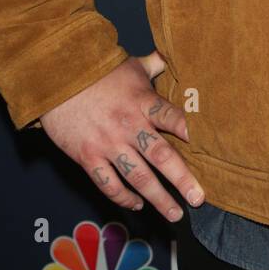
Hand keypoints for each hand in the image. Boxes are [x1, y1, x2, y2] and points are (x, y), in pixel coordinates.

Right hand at [39, 52, 204, 222]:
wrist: (56, 80)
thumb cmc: (97, 72)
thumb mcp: (129, 65)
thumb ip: (153, 65)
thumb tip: (171, 56)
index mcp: (142, 102)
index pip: (173, 119)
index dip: (192, 134)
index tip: (212, 150)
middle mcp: (129, 125)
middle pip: (161, 156)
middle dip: (182, 179)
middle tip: (198, 198)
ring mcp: (108, 144)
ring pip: (138, 177)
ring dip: (158, 198)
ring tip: (174, 214)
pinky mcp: (88, 157)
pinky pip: (108, 184)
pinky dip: (123, 198)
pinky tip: (137, 204)